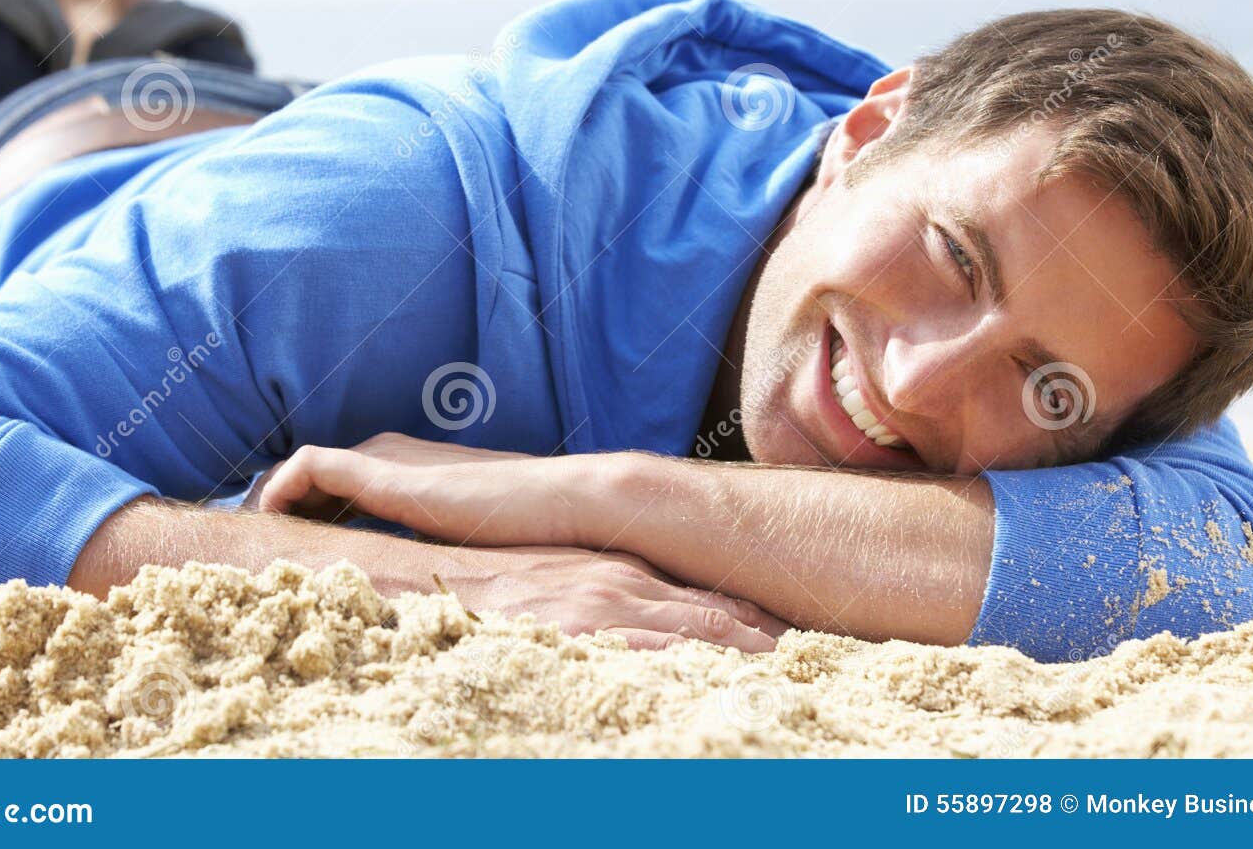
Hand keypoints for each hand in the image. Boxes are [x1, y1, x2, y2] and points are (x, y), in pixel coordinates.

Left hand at [253, 433, 598, 546]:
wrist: (561, 501)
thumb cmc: (527, 527)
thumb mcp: (464, 540)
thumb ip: (431, 547)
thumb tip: (410, 586)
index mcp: (407, 467)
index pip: (333, 482)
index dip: (304, 512)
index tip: (285, 551)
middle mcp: (389, 454)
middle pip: (311, 475)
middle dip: (282, 509)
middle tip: (261, 552)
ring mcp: (386, 459)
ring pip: (303, 469)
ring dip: (275, 501)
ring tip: (257, 542)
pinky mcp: (384, 474)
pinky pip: (309, 467)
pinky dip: (282, 489)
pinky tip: (272, 522)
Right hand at [436, 544, 786, 651]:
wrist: (438, 577)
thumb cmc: (498, 587)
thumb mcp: (564, 583)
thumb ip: (610, 600)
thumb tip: (652, 635)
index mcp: (625, 570)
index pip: (708, 597)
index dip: (755, 620)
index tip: (794, 641)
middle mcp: (626, 581)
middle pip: (715, 613)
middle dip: (765, 638)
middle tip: (814, 664)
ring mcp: (607, 603)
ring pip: (694, 630)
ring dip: (741, 652)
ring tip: (787, 676)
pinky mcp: (583, 626)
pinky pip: (647, 650)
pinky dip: (689, 663)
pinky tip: (718, 683)